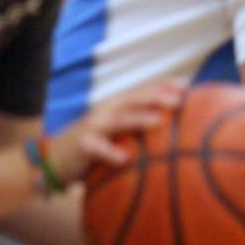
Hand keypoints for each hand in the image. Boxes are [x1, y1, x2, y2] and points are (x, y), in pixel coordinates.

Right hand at [49, 79, 183, 180]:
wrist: (56, 159)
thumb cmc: (96, 145)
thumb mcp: (119, 134)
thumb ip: (142, 130)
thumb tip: (181, 136)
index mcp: (119, 105)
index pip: (144, 90)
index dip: (165, 85)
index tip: (188, 86)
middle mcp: (107, 110)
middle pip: (135, 98)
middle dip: (157, 96)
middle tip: (179, 101)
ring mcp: (94, 125)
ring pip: (118, 119)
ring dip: (138, 119)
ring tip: (159, 122)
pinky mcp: (82, 144)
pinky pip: (97, 147)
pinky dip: (110, 151)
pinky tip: (124, 159)